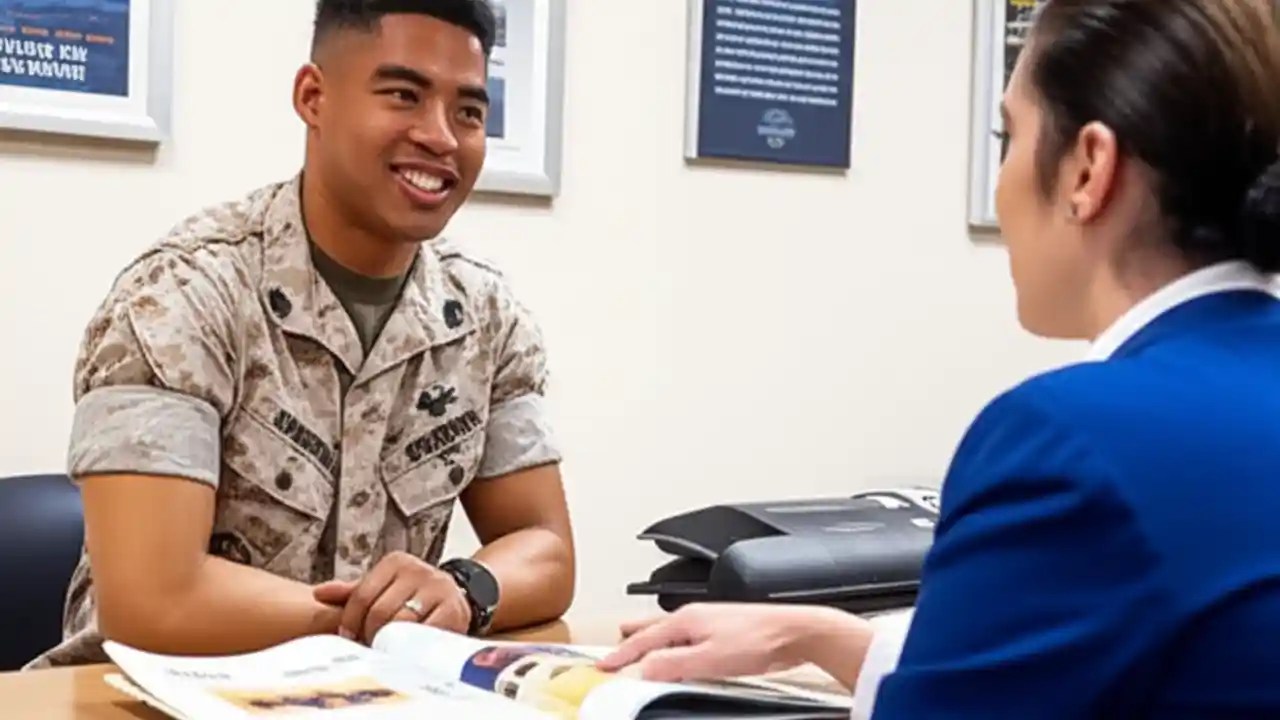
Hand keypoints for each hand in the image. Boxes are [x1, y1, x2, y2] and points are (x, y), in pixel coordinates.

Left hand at [313, 551, 471, 643]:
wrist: (459, 598)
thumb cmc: (413, 597)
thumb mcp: (384, 589)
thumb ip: (353, 593)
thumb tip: (319, 593)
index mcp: (396, 562)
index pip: (361, 595)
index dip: (350, 621)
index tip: (349, 637)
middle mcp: (418, 570)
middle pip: (379, 611)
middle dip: (369, 635)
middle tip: (368, 648)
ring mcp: (438, 589)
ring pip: (400, 623)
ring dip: (389, 643)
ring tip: (385, 651)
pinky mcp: (454, 610)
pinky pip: (424, 633)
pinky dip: (412, 646)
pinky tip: (406, 652)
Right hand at [595, 603, 825, 682]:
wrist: (794, 632)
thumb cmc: (759, 640)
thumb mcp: (709, 660)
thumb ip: (674, 664)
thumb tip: (644, 669)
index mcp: (686, 619)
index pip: (644, 639)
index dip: (622, 654)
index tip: (605, 664)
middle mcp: (695, 616)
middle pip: (653, 627)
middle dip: (632, 637)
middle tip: (615, 644)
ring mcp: (710, 621)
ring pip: (670, 629)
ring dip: (651, 638)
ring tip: (638, 641)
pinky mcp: (723, 631)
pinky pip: (687, 635)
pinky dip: (673, 643)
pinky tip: (680, 651)